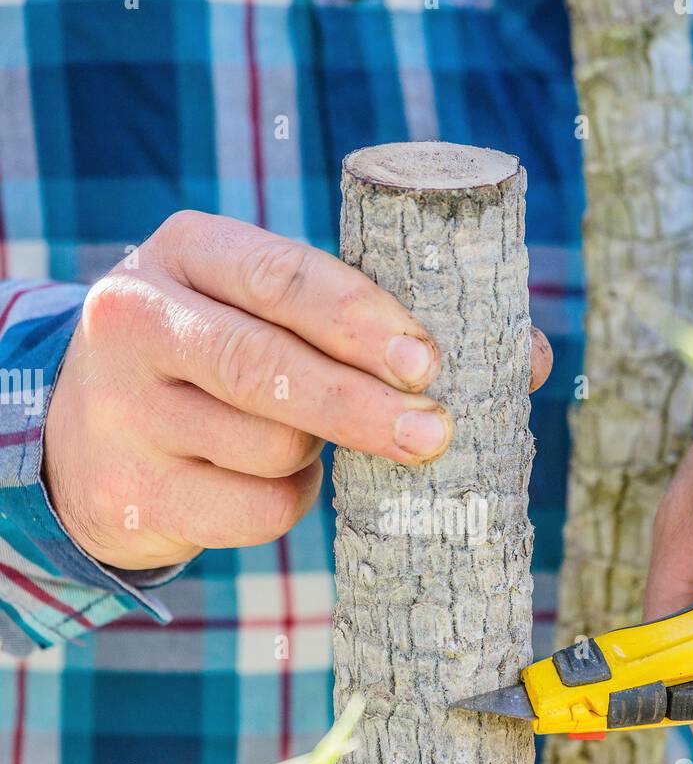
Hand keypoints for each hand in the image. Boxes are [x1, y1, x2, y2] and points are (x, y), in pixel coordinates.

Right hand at [44, 211, 552, 570]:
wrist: (93, 435)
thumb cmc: (223, 358)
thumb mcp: (267, 313)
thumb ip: (372, 322)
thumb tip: (529, 358)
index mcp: (186, 251)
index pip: (282, 278)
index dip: (360, 320)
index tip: (428, 361)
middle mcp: (138, 320)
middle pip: (267, 369)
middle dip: (364, 407)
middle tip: (435, 432)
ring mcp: (124, 410)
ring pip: (271, 447)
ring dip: (319, 454)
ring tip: (309, 439)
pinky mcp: (132, 491)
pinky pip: (256, 511)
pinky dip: (288, 503)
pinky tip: (269, 479)